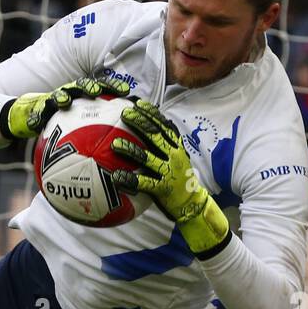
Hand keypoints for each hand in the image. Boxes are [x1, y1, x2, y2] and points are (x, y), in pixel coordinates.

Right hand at [4, 75, 129, 140]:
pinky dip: (36, 119)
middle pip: (80, 87)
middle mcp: (69, 95)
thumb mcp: (84, 125)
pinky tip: (36, 124)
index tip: (126, 91)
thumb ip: (103, 128)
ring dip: (61, 97)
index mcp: (84, 97)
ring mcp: (51, 101)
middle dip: (88, 86)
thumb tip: (130, 142)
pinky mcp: (36, 111)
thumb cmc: (63, 123)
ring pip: (57, 96)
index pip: (101, 89)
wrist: (30, 117)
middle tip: (95, 91)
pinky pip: (36, 115)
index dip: (113, 87)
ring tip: (64, 101)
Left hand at [111, 97, 230, 254]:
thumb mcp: (178, 158)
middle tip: (125, 114)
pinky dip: (130, 179)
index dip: (152, 114)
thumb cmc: (180, 179)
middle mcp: (174, 157)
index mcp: (177, 148)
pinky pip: (144, 182)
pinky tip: (116, 176)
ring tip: (115, 144)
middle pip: (156, 136)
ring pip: (148, 158)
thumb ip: (166, 144)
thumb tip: (151, 126)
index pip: (164, 127)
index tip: (139, 104)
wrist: (193, 204)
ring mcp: (169, 172)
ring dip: (131, 150)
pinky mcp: (163, 189)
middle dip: (140, 124)